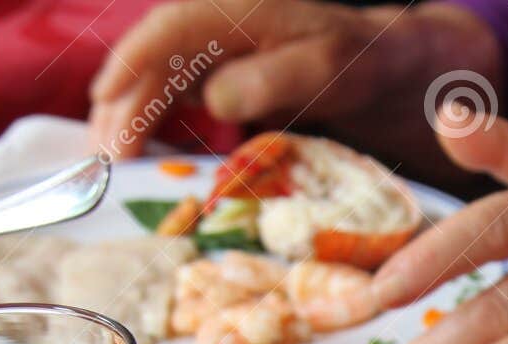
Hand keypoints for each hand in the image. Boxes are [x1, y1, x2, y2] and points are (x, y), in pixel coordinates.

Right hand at [89, 0, 491, 164]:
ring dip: (133, 119)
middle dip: (121, 105)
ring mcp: (227, 55)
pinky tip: (148, 160)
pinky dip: (162, 129)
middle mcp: (226, 28)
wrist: (406, 69)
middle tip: (101, 160)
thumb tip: (215, 97)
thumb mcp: (335, 67)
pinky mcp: (235, 84)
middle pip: (154, 61)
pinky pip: (184, 102)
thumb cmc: (372, 64)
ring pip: (162, 82)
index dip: (129, 67)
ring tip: (110, 165)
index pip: (167, 31)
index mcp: (242, 11)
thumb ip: (279, 77)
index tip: (104, 108)